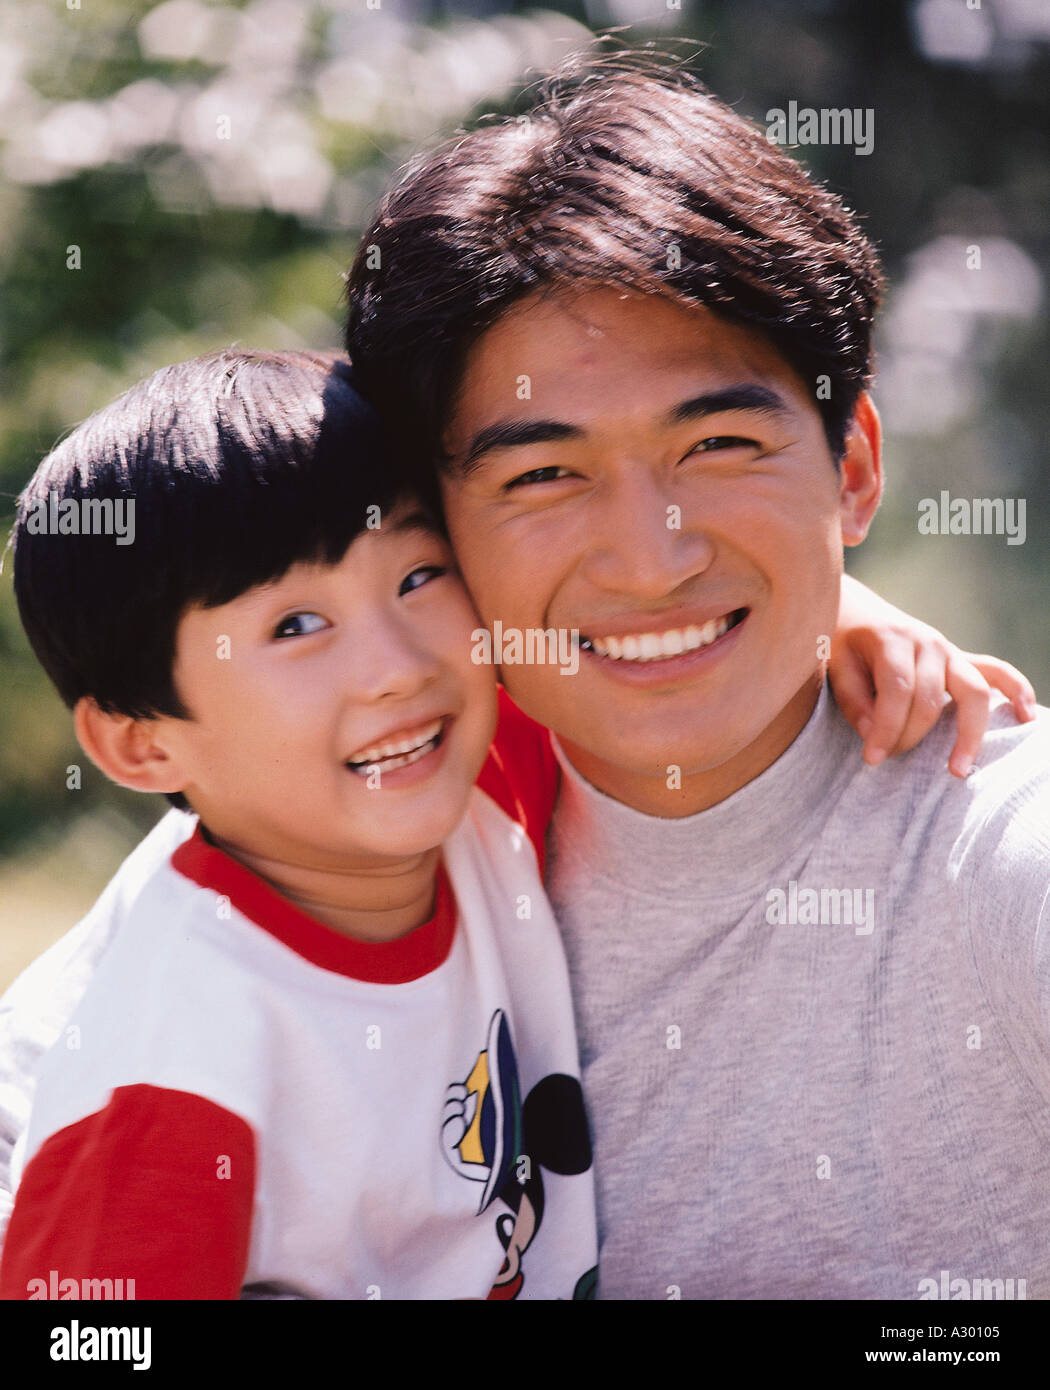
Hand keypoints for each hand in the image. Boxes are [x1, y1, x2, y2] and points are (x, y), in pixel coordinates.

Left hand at [830, 574, 1036, 777]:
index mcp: (893, 639)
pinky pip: (997, 673)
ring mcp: (950, 651)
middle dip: (910, 736)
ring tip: (958, 769)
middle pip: (931, 698)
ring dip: (969, 733)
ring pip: (973, 692)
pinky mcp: (962, 660)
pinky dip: (1017, 691)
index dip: (886, 728)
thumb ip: (854, 701)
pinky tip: (1027, 716)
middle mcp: (928, 643)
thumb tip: (876, 735)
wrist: (858, 612)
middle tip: (888, 759)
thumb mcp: (836, 667)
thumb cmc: (843, 644)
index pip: (897, 690)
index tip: (871, 758)